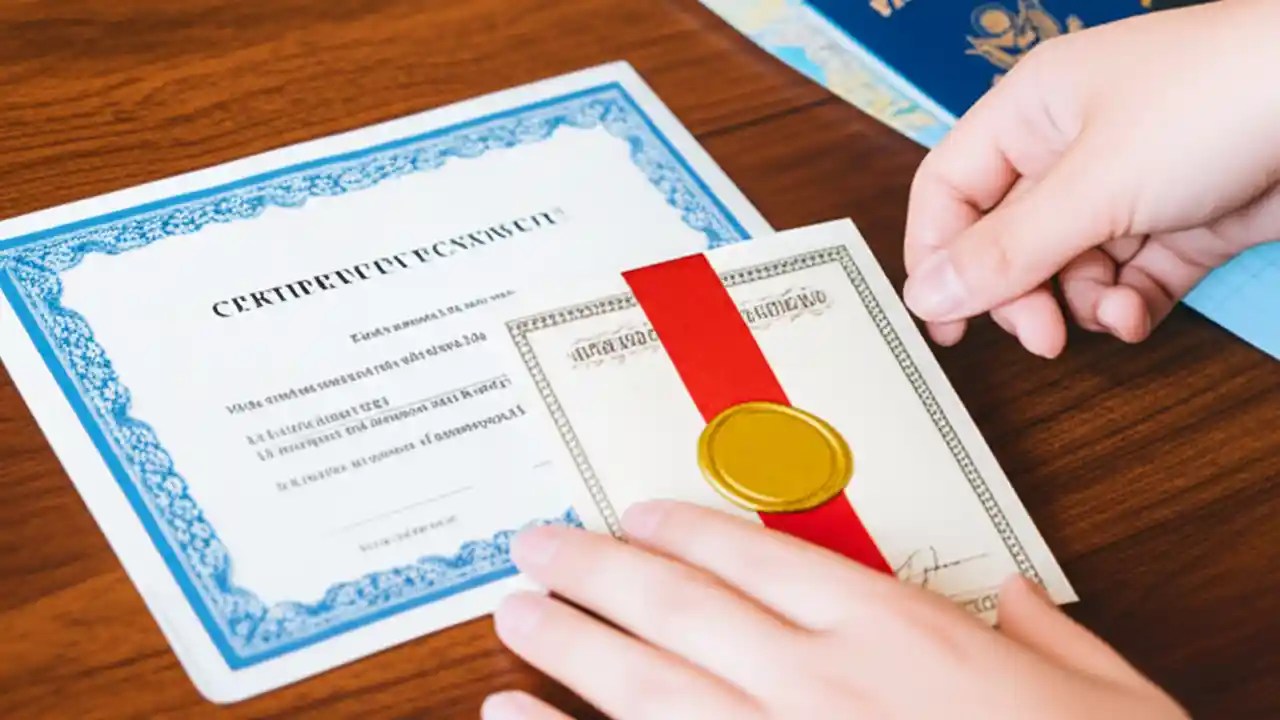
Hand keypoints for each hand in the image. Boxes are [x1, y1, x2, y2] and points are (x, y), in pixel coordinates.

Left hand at [482, 501, 1185, 718]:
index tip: (636, 514)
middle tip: (533, 544)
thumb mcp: (1102, 696)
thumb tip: (1010, 594)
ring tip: (512, 612)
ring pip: (642, 682)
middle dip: (594, 569)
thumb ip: (1041, 633)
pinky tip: (510, 718)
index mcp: (896, 634)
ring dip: (567, 643)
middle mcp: (818, 683)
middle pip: (678, 603)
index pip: (762, 556)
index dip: (686, 527)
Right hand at [903, 0, 1279, 356]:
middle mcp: (1071, 148)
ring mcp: (1128, 185)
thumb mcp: (1095, 185)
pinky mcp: (1181, 222)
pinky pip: (1126, 277)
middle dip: (1019, 293)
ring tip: (1113, 314)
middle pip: (1007, 239)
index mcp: (1031, 112)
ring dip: (1081, 302)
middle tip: (1041, 336)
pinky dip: (1127, 304)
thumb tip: (925, 297)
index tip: (945, 323)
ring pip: (1067, 267)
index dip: (936, 256)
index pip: (950, 190)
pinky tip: (1138, 315)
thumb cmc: (1218, 102)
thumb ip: (1005, 251)